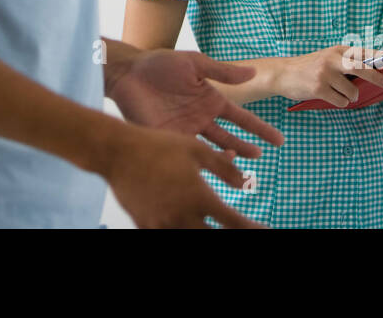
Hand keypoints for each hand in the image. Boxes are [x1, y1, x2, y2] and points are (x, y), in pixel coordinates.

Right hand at [104, 122, 264, 227]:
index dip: (252, 229)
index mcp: (199, 197)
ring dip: (204, 232)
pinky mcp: (145, 226)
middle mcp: (183, 216)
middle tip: (236, 229)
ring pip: (191, 238)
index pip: (233, 223)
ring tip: (210, 224)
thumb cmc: (158, 145)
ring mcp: (162, 225)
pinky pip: (167, 234)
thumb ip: (224, 168)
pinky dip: (178, 230)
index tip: (266, 230)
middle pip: (213, 238)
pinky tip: (184, 223)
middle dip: (229, 236)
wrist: (116, 152)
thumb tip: (246, 183)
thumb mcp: (195, 149)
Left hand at [107, 48, 283, 154]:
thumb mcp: (195, 63)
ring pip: (212, 149)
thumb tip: (254, 73)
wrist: (128, 72)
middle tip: (260, 156)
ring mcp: (186, 130)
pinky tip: (213, 163)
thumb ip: (223, 72)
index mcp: (210, 99)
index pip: (241, 118)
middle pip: (230, 138)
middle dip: (246, 148)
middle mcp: (201, 118)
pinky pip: (189, 153)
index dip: (260, 129)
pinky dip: (202, 160)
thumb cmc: (160, 63)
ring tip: (239, 164)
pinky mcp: (168, 138)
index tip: (279, 140)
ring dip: (226, 158)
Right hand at [274, 45, 382, 107]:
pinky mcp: (318, 88)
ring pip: (352, 91)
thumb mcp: (327, 57)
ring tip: (338, 92)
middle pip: (361, 68)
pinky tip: (329, 97)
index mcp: (336, 50)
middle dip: (377, 78)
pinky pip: (340, 101)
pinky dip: (339, 102)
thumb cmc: (307, 67)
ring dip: (350, 96)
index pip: (362, 52)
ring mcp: (325, 74)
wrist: (282, 73)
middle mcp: (331, 60)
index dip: (378, 57)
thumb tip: (371, 73)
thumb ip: (345, 62)